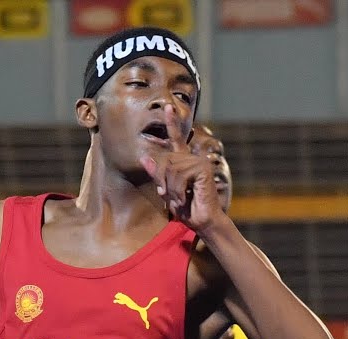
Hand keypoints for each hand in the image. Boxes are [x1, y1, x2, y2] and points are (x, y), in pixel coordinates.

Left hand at [139, 106, 225, 232]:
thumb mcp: (167, 192)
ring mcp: (199, 162)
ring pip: (171, 169)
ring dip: (171, 189)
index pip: (176, 139)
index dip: (171, 123)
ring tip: (179, 200)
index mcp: (184, 162)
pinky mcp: (203, 168)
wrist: (204, 222)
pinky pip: (179, 175)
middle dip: (162, 181)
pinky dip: (177, 191)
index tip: (167, 108)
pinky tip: (185, 198)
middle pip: (164, 160)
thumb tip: (144, 157)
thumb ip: (158, 175)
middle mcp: (193, 158)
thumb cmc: (188, 210)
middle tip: (169, 196)